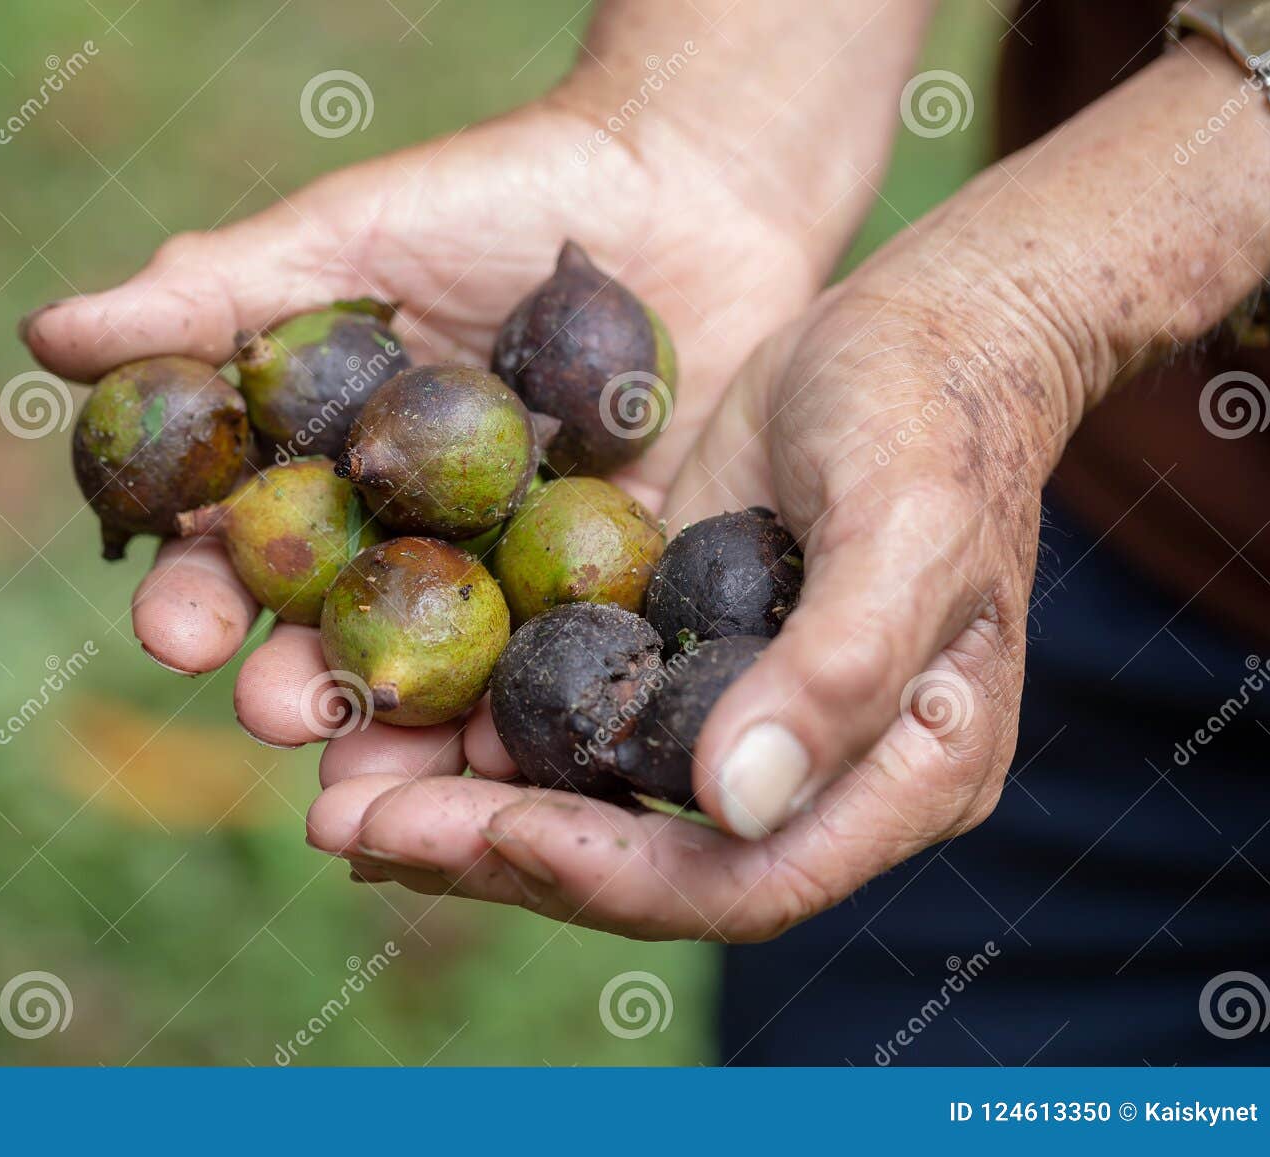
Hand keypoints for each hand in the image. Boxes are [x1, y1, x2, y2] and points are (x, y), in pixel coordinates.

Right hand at [23, 95, 839, 736]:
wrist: (680, 179)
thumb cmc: (493, 196)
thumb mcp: (346, 235)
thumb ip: (214, 295)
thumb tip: (44, 336)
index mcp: (319, 469)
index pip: (234, 550)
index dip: (195, 594)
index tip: (174, 629)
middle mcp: (401, 538)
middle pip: (329, 633)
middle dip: (292, 682)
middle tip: (275, 712)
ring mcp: (505, 571)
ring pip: (443, 672)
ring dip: (401, 728)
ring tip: (377, 772)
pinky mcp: (612, 582)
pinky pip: (568, 659)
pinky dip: (537, 712)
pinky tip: (514, 762)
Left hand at [310, 36, 1269, 938]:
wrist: (914, 330)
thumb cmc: (934, 414)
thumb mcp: (906, 524)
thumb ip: (841, 668)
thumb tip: (733, 803)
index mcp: (899, 779)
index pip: (745, 880)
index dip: (611, 875)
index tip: (489, 833)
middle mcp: (808, 777)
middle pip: (644, 866)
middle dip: (496, 853)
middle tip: (351, 830)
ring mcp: (732, 725)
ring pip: (589, 805)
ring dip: (462, 811)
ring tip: (335, 800)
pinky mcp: (669, 658)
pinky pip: (567, 719)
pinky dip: (478, 731)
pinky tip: (383, 723)